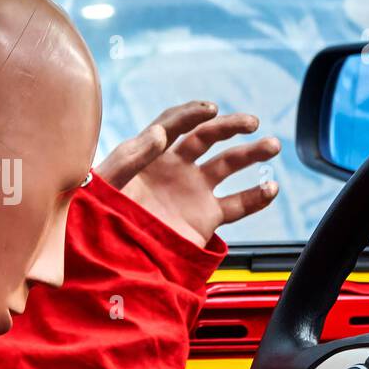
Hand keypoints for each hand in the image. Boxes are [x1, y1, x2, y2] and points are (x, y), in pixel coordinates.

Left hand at [96, 101, 280, 247]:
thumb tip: (160, 132)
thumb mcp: (106, 182)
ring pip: (229, 165)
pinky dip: (257, 197)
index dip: (192, 113)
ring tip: (272, 145)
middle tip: (252, 123)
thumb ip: (132, 156)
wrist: (108, 257)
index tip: (210, 110)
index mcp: (149, 154)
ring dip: (252, 153)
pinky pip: (237, 205)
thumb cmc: (97, 216)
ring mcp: (192, 191)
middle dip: (230, 126)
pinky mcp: (204, 219)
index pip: (174, 124)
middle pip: (207, 137)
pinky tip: (271, 188)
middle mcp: (175, 168)